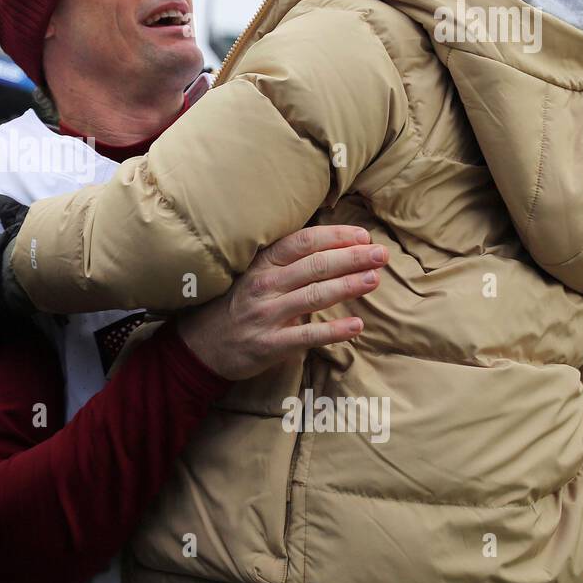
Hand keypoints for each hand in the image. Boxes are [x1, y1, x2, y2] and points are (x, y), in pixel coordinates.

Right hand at [175, 225, 386, 380]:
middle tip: (381, 254)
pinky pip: (307, 336)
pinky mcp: (270, 345)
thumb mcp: (252, 277)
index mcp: (262, 265)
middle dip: (352, 257)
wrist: (201, 347)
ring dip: (348, 286)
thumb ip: (286, 266)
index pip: (303, 242)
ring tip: (375, 279)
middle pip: (314, 265)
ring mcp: (266, 315)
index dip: (335, 237)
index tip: (362, 236)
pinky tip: (357, 326)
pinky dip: (334, 331)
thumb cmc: (235, 308)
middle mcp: (264, 286)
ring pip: (314, 295)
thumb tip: (333, 250)